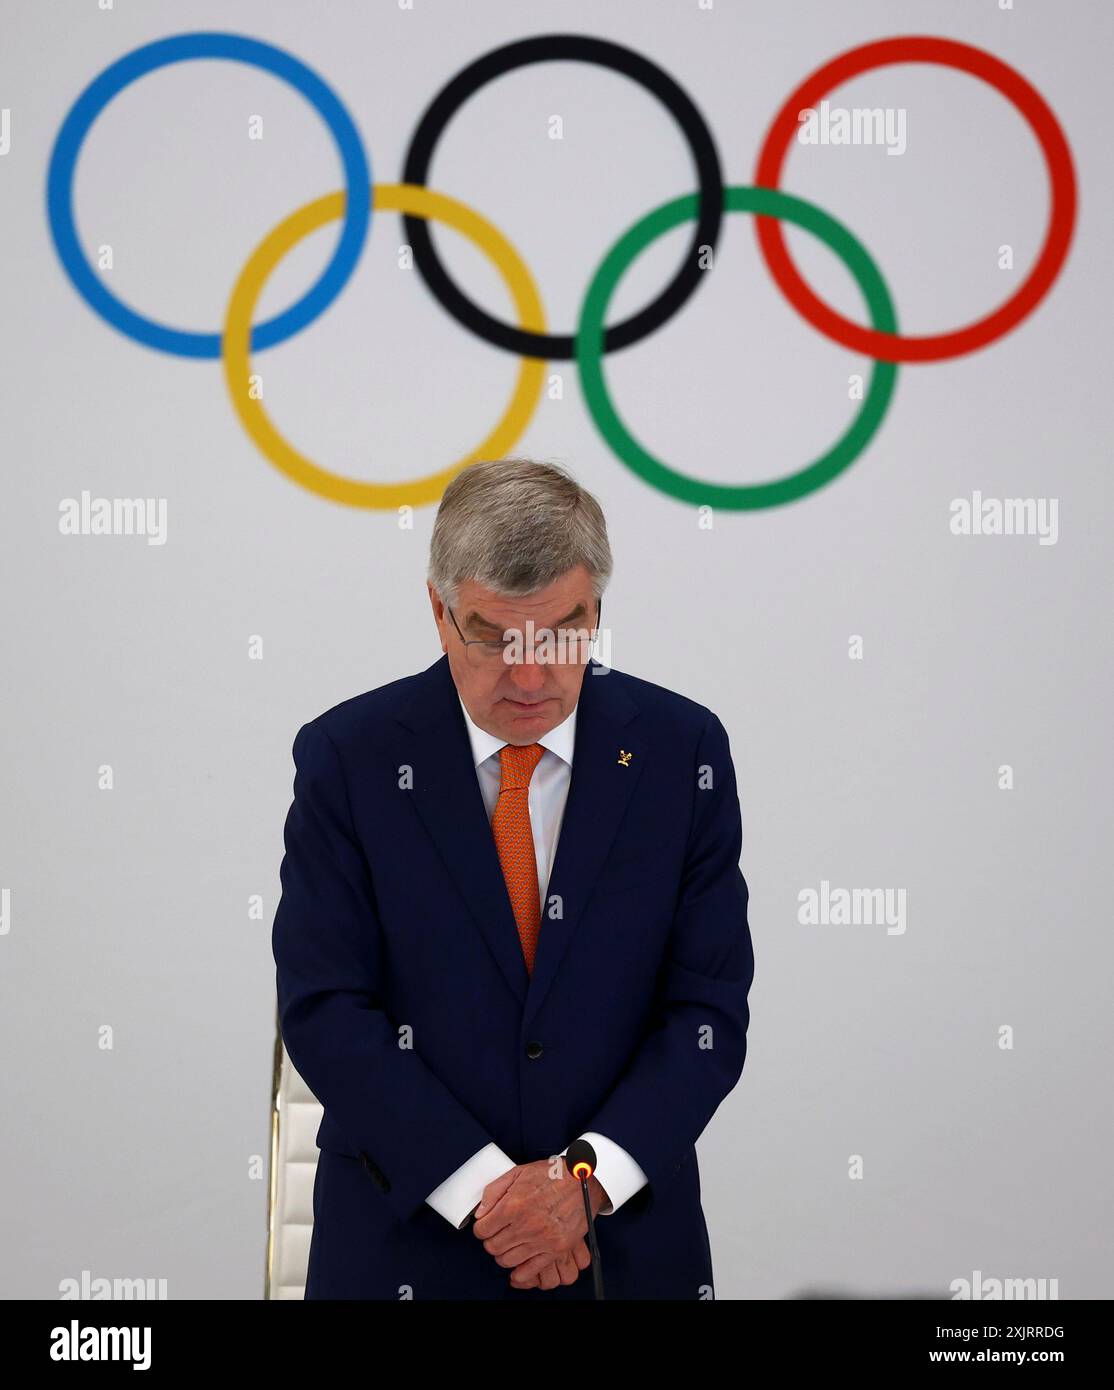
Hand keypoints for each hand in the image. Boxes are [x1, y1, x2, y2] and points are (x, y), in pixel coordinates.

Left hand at [472, 1159, 607, 1287]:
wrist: (583, 1181)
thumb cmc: (551, 1175)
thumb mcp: (517, 1173)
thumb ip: (493, 1192)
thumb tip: (480, 1214)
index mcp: (514, 1204)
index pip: (483, 1230)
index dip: (481, 1228)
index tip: (486, 1226)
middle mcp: (526, 1224)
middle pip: (493, 1247)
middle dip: (491, 1241)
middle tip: (498, 1233)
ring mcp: (542, 1239)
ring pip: (507, 1260)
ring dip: (504, 1254)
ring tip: (510, 1243)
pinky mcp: (556, 1249)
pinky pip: (530, 1270)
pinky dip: (520, 1271)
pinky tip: (519, 1261)